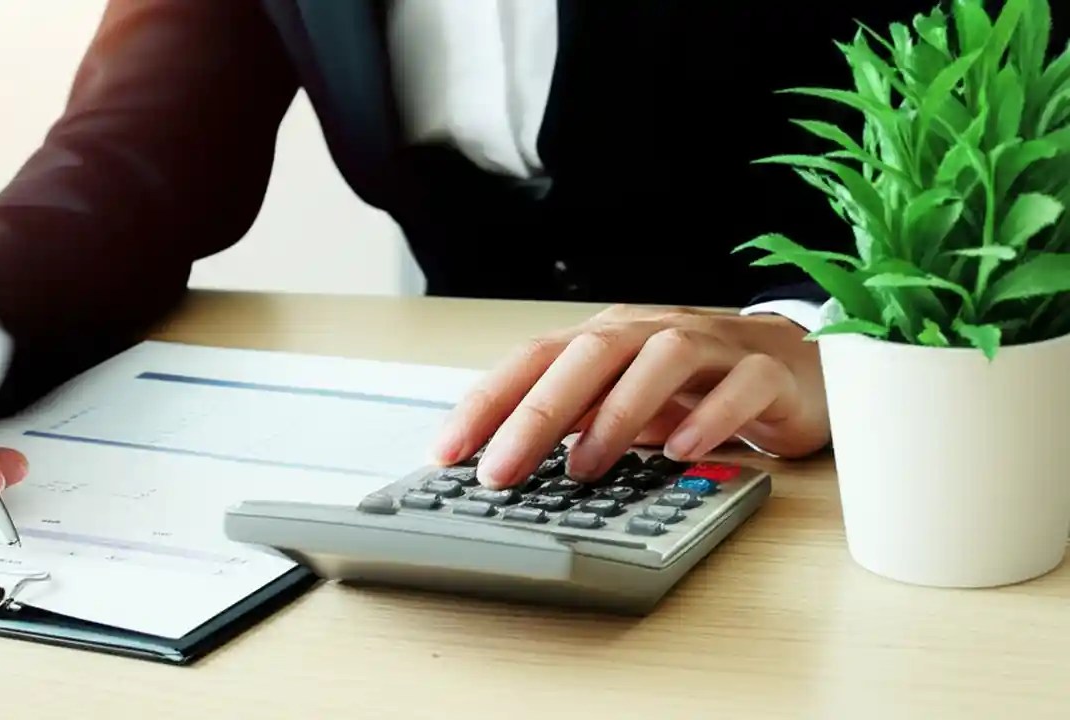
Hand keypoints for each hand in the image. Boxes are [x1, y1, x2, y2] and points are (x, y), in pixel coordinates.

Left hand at [432, 304, 829, 488]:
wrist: (798, 367)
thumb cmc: (698, 388)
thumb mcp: (624, 405)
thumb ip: (574, 424)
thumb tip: (505, 464)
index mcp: (608, 339)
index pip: (535, 357)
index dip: (486, 401)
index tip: (447, 452)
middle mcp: (652, 332)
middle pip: (588, 355)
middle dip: (536, 413)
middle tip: (500, 471)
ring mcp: (713, 347)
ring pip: (660, 359)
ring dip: (616, 414)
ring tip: (585, 468)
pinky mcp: (767, 373)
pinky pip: (739, 386)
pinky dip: (708, 417)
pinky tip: (681, 451)